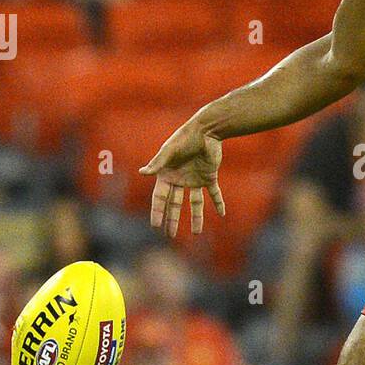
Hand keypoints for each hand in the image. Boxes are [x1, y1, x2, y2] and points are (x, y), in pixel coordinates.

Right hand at [139, 119, 225, 236]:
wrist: (205, 130)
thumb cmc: (184, 138)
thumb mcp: (169, 150)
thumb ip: (158, 163)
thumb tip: (142, 173)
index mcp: (167, 175)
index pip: (160, 198)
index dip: (157, 212)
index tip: (155, 226)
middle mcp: (180, 179)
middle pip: (175, 204)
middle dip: (173, 219)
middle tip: (170, 235)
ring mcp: (195, 179)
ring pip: (195, 203)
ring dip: (196, 217)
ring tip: (196, 233)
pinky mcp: (209, 177)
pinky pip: (214, 193)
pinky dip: (219, 203)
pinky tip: (222, 214)